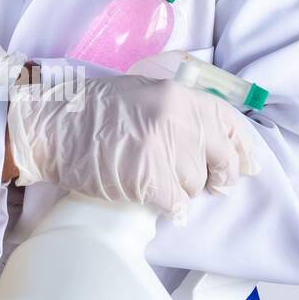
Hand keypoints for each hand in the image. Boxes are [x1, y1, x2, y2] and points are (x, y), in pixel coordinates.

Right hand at [6, 75, 260, 218]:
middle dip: (217, 177)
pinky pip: (175, 203)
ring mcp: (164, 148)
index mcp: (180, 95)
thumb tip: (212, 144)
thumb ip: (179, 112)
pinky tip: (155, 200)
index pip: (229, 124)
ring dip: (180, 190)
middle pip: (219, 160)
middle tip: (209, 186)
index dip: (241, 150)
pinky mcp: (149, 178)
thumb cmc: (91, 112)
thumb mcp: (143, 94)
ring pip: (195, 185)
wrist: (51, 127)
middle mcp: (178, 118)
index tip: (247, 167)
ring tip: (156, 180)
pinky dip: (167, 206)